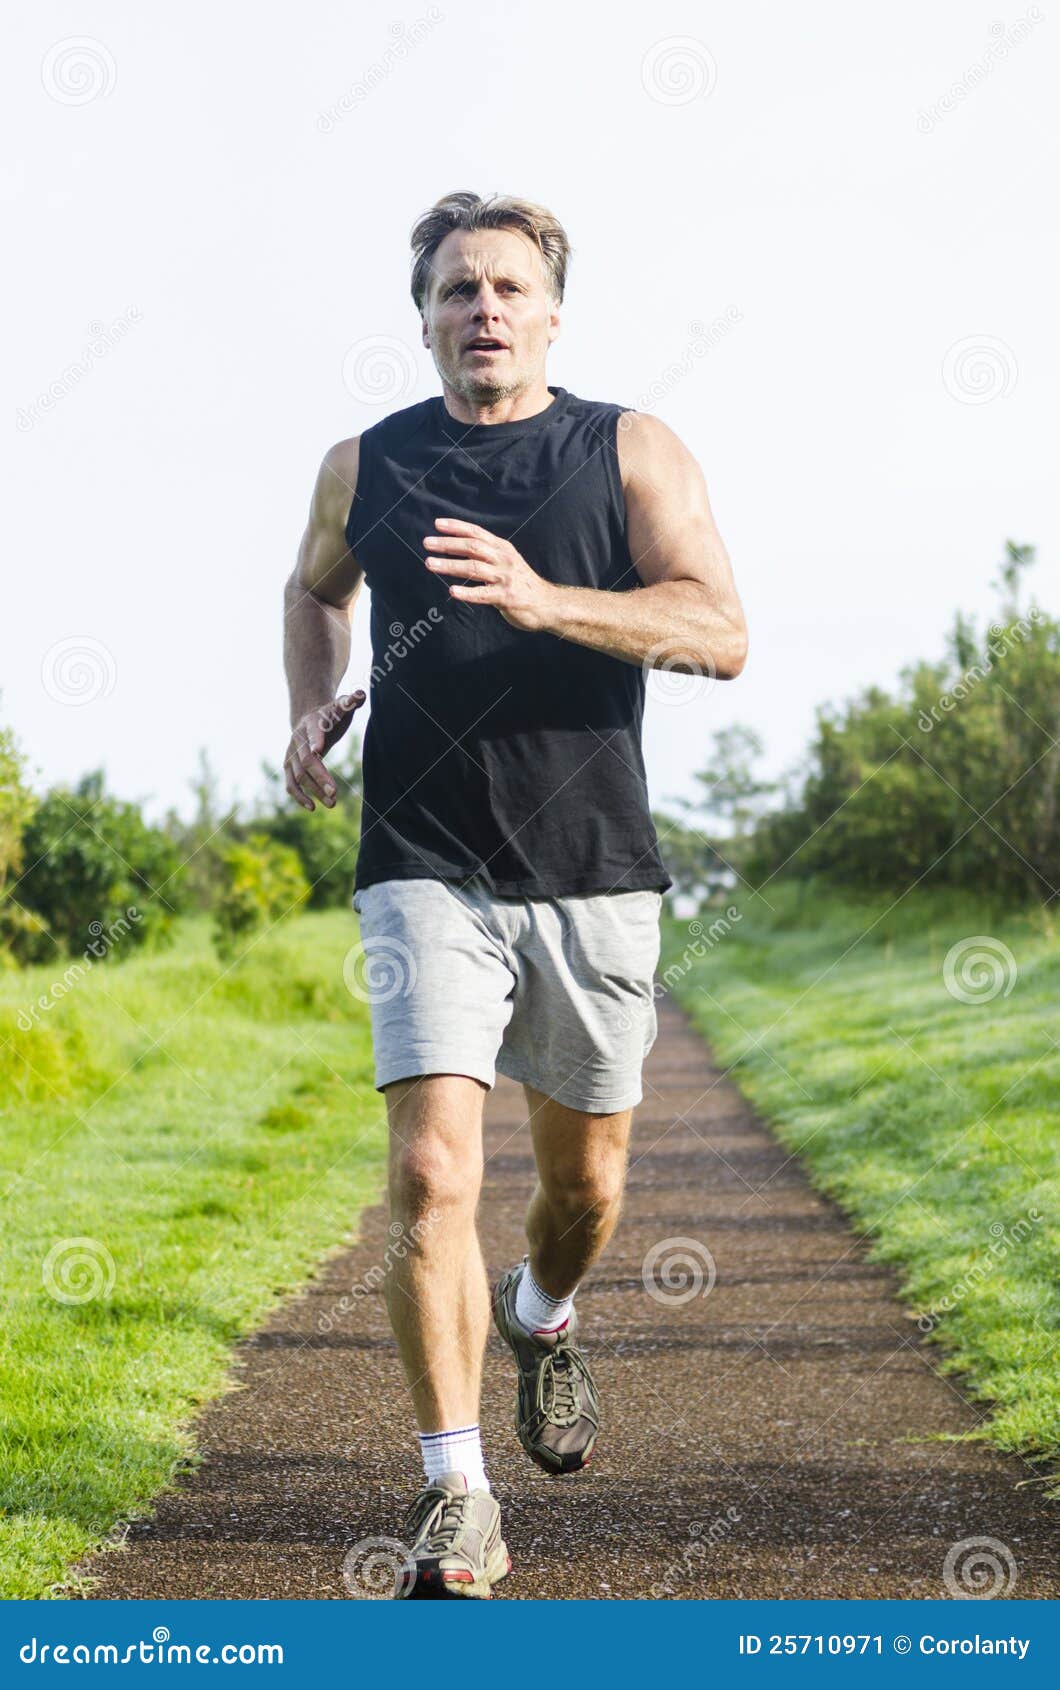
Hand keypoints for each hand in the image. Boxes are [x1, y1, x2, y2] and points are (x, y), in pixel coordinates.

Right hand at [284, 691, 364, 810]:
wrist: (308, 717)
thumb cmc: (330, 714)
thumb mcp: (341, 705)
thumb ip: (350, 701)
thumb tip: (360, 694)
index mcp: (312, 722)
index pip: (314, 730)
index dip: (316, 739)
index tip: (319, 749)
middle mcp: (298, 738)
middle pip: (307, 759)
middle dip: (320, 776)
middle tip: (335, 792)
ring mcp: (291, 753)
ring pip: (299, 775)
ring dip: (314, 790)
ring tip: (332, 803)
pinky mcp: (289, 766)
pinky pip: (290, 784)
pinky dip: (299, 796)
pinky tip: (313, 808)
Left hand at [423, 517, 555, 631]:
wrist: (547, 603)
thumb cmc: (522, 583)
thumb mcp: (506, 562)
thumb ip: (487, 555)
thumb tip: (457, 549)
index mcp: (502, 548)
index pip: (476, 533)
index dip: (456, 527)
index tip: (437, 524)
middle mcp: (503, 559)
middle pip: (472, 547)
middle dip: (447, 544)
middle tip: (427, 543)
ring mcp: (505, 578)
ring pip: (474, 568)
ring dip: (450, 565)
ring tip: (430, 564)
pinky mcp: (507, 597)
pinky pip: (483, 594)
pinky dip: (467, 592)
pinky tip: (452, 592)